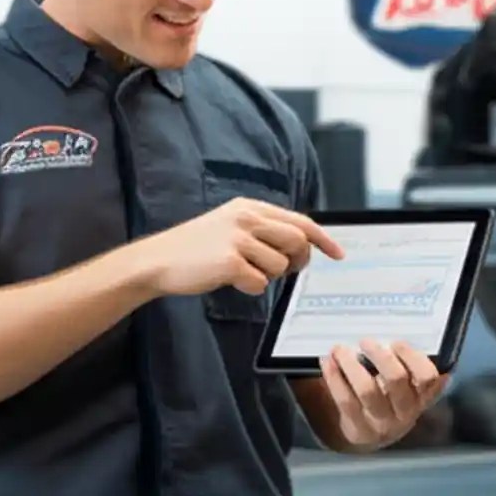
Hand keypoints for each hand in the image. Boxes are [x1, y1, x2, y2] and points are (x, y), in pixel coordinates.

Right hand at [143, 197, 344, 296]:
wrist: (158, 260)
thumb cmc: (196, 248)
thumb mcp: (231, 225)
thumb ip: (263, 229)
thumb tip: (300, 245)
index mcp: (250, 207)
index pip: (300, 221)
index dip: (323, 238)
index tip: (338, 253)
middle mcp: (246, 218)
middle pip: (298, 241)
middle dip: (298, 261)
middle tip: (284, 271)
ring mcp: (237, 238)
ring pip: (279, 265)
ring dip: (268, 276)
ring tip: (244, 272)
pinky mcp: (229, 261)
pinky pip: (260, 283)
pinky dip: (250, 287)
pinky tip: (231, 281)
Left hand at [320, 339, 450, 450]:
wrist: (373, 435)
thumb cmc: (391, 397)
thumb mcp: (407, 385)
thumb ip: (407, 363)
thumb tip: (392, 328)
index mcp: (423, 395)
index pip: (427, 376)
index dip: (412, 357)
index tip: (396, 342)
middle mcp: (406, 411)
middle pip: (396, 379)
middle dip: (379, 356)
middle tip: (365, 341)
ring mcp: (382, 422)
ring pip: (367, 390)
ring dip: (351, 365)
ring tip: (339, 349)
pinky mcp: (358, 429)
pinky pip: (345, 401)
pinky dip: (335, 378)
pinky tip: (328, 362)